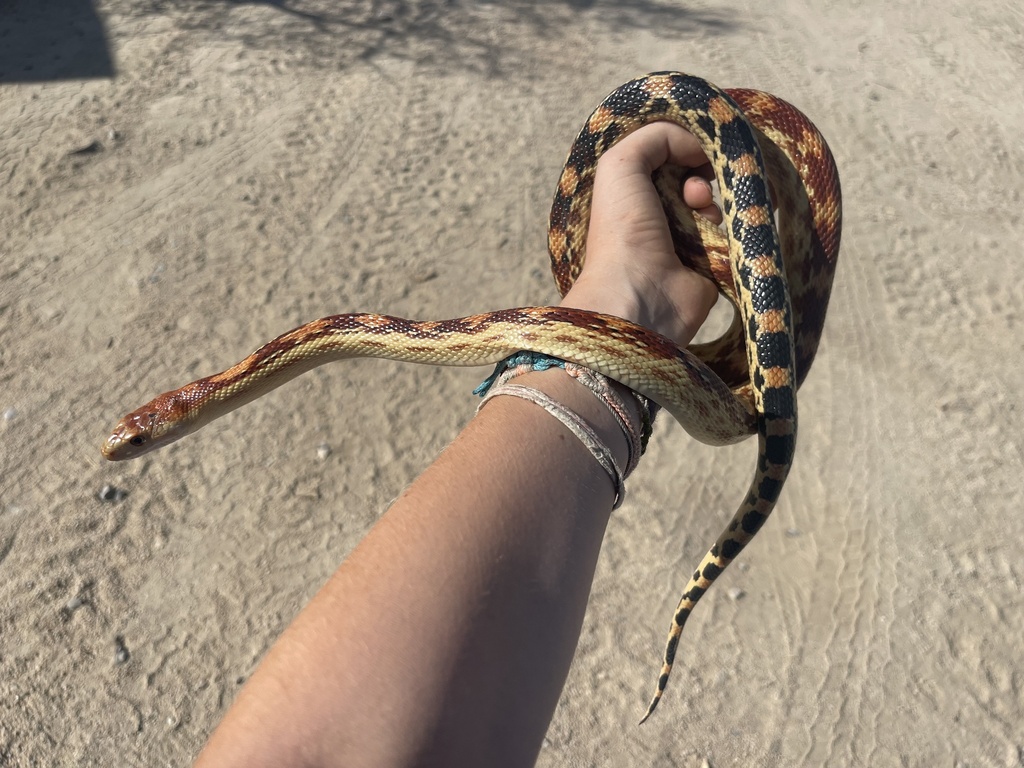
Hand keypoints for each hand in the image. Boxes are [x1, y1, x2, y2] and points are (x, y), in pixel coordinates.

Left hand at [559, 122, 720, 347]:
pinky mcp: (709, 261)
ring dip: (707, 198)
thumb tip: (699, 143)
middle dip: (696, 169)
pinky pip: (729, 231)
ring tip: (696, 207)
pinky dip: (725, 226)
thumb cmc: (622, 229)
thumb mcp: (620, 165)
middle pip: (691, 174)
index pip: (664, 156)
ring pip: (712, 201)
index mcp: (629, 193)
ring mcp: (683, 238)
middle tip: (691, 183)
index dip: (679, 146)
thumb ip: (656, 135)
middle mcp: (654, 214)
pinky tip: (711, 232)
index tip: (688, 148)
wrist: (640, 294)